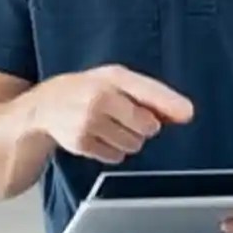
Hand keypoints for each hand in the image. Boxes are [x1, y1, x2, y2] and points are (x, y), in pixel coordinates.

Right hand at [34, 64, 193, 164]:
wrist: (44, 105)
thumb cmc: (87, 90)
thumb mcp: (115, 82)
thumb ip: (148, 96)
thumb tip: (182, 114)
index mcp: (112, 76)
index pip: (147, 90)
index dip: (169, 103)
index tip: (187, 113)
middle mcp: (100, 96)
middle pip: (147, 126)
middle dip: (143, 127)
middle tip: (125, 117)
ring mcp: (89, 121)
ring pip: (133, 145)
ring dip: (128, 140)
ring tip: (109, 126)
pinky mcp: (81, 143)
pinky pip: (115, 157)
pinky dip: (112, 151)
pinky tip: (97, 136)